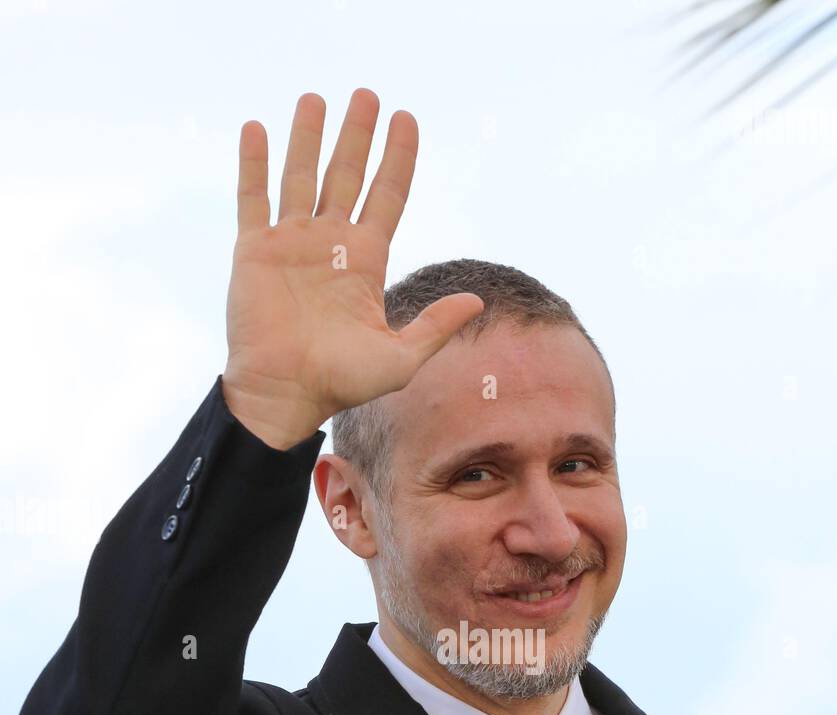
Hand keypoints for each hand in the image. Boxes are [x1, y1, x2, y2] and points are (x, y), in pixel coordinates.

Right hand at [223, 88, 483, 449]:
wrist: (287, 395)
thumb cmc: (342, 383)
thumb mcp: (401, 357)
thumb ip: (436, 326)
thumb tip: (478, 302)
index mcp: (366, 261)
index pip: (387, 196)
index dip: (398, 159)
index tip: (406, 119)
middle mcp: (330, 244)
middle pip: (347, 175)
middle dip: (358, 136)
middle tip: (367, 95)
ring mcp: (291, 244)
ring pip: (301, 176)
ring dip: (308, 137)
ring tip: (316, 98)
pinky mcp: (255, 251)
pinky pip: (254, 198)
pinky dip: (254, 164)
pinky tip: (258, 129)